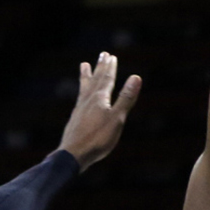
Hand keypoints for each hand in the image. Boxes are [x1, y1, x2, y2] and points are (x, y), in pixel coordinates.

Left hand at [58, 52, 140, 172]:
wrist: (73, 154)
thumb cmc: (98, 138)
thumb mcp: (117, 118)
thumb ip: (126, 98)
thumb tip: (136, 77)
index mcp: (100, 98)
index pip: (107, 79)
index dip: (110, 68)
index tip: (111, 56)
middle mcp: (88, 100)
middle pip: (96, 79)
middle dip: (100, 67)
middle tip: (103, 54)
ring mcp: (80, 109)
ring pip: (85, 87)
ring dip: (87, 75)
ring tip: (84, 65)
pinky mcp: (75, 119)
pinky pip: (80, 99)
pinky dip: (82, 92)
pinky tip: (81, 96)